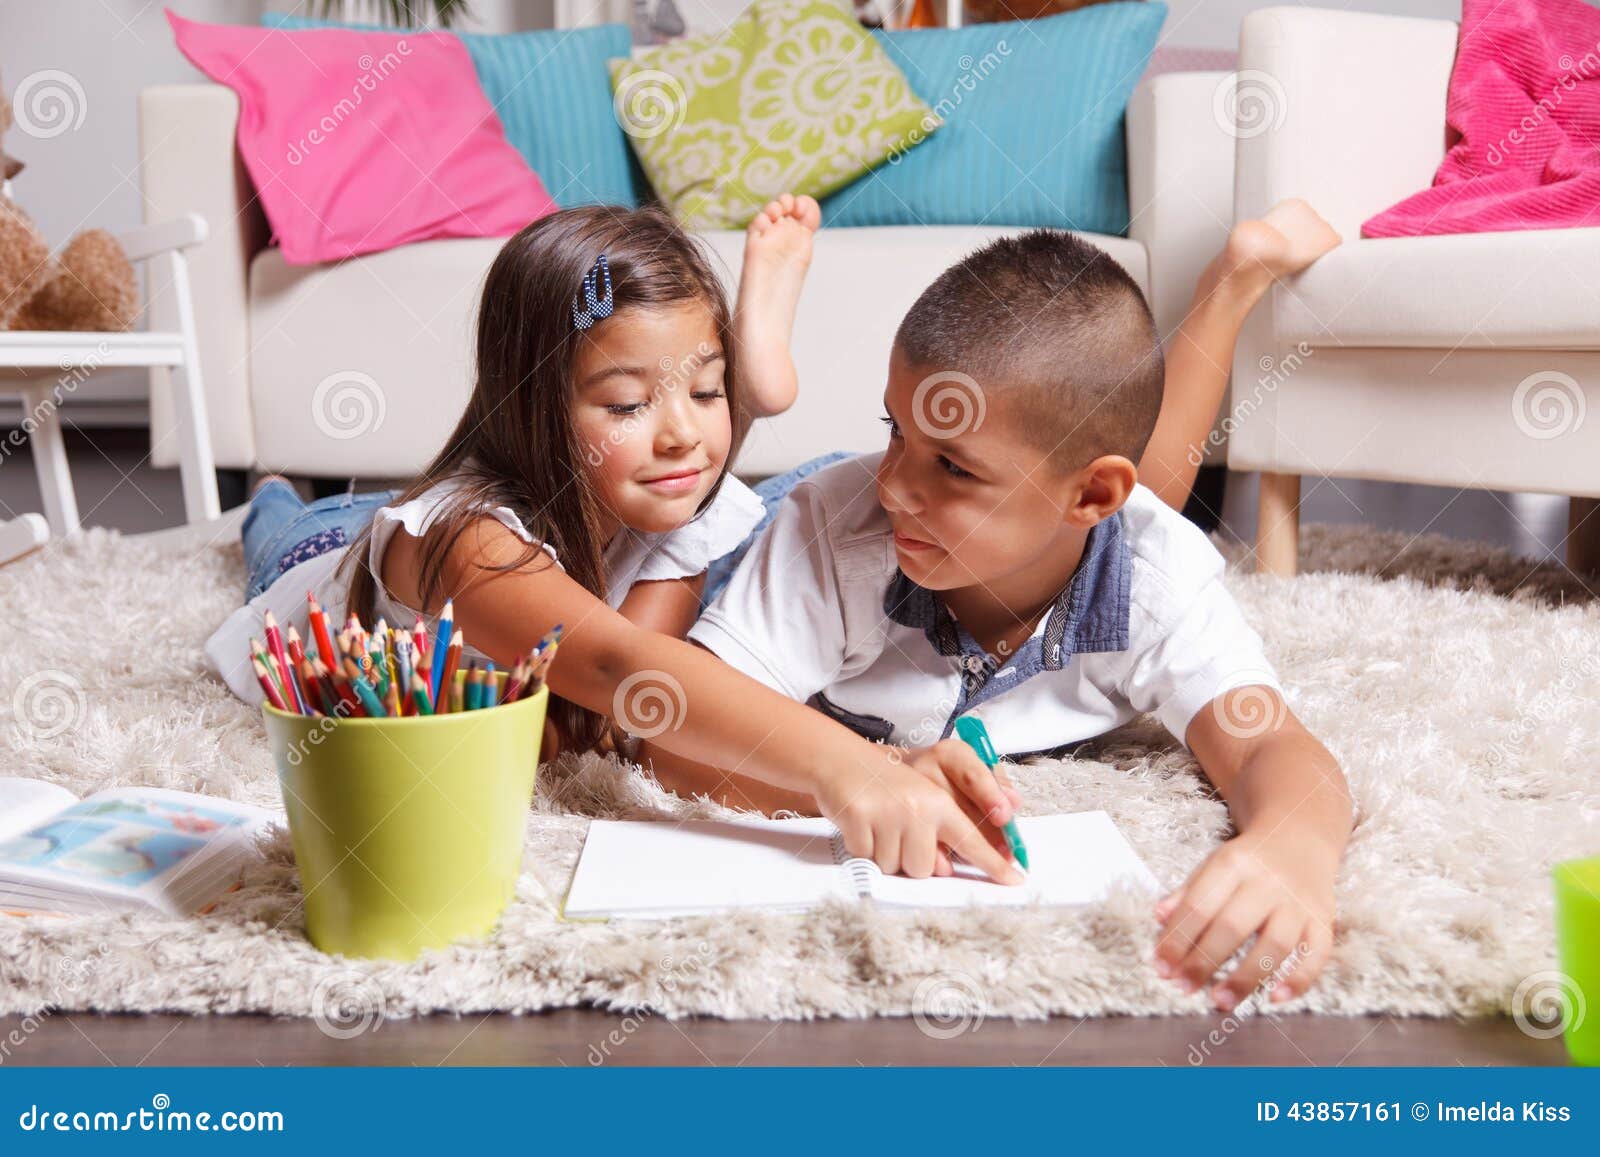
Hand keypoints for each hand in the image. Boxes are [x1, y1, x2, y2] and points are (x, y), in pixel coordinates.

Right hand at [813, 740, 1024, 884]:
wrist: (843, 762)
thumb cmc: (890, 786)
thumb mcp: (926, 794)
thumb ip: (952, 821)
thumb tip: (964, 856)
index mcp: (939, 801)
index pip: (972, 837)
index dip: (993, 862)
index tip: (1015, 878)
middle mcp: (919, 804)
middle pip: (927, 868)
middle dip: (914, 860)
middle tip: (901, 833)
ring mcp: (888, 812)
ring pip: (897, 867)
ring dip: (887, 855)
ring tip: (882, 827)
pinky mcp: (859, 818)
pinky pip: (868, 858)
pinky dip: (863, 848)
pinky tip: (863, 825)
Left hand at [1153, 829, 1335, 1008]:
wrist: (1299, 839)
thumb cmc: (1248, 861)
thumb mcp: (1213, 865)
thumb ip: (1187, 893)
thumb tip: (1158, 918)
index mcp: (1233, 864)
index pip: (1200, 905)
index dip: (1177, 938)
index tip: (1161, 967)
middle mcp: (1267, 882)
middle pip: (1233, 926)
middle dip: (1204, 961)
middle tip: (1184, 988)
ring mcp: (1298, 902)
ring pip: (1275, 944)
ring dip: (1246, 978)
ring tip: (1221, 1001)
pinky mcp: (1323, 919)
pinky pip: (1316, 954)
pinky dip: (1298, 979)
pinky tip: (1274, 998)